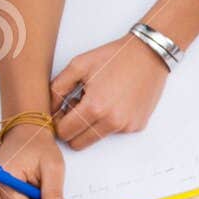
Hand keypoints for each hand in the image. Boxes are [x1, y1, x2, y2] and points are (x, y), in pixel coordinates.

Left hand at [51, 32, 169, 151]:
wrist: (149, 54)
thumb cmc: (115, 57)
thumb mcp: (78, 65)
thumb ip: (57, 88)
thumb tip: (50, 109)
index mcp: (95, 107)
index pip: (64, 133)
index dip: (59, 122)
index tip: (63, 110)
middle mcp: (112, 121)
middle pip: (78, 143)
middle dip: (73, 128)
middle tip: (78, 107)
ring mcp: (126, 126)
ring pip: (95, 139)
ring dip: (91, 125)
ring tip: (98, 101)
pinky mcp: (137, 126)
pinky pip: (114, 132)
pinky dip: (109, 121)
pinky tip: (115, 101)